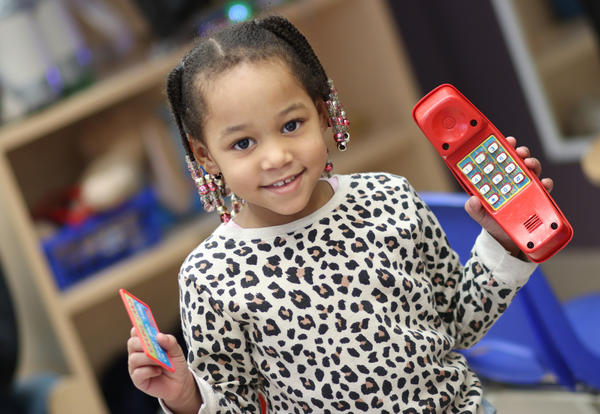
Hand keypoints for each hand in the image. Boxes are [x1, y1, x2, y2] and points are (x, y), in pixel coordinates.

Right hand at [127, 328, 201, 411]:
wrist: (180, 383)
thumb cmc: (176, 364)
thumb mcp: (176, 351)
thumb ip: (170, 342)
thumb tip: (159, 336)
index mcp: (145, 343)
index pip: (136, 332)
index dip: (138, 328)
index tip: (143, 327)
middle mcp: (137, 353)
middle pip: (132, 343)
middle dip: (143, 344)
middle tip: (155, 347)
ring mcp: (136, 367)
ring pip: (134, 358)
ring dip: (149, 359)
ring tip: (161, 362)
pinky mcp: (137, 380)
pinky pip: (138, 373)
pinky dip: (150, 371)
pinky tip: (158, 371)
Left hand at [464, 136, 553, 256]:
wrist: (506, 240)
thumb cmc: (492, 222)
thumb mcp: (479, 215)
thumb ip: (473, 208)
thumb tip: (473, 200)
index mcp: (496, 180)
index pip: (499, 160)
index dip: (502, 149)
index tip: (503, 142)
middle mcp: (512, 181)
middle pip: (517, 161)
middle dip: (519, 152)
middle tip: (518, 151)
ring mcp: (526, 188)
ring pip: (531, 170)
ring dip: (532, 164)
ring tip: (529, 164)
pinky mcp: (537, 198)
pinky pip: (544, 188)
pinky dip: (546, 183)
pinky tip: (544, 183)